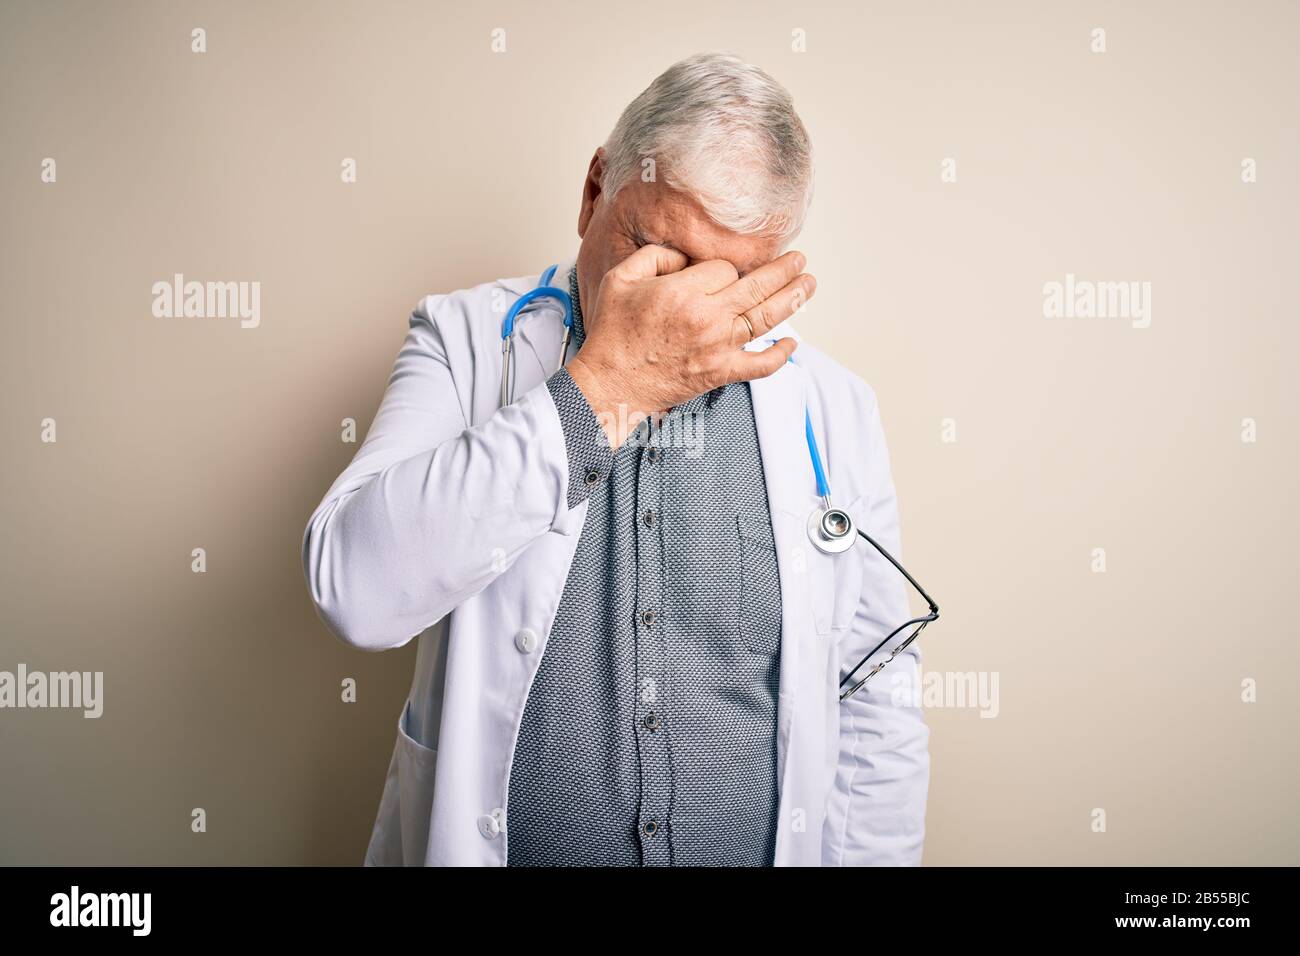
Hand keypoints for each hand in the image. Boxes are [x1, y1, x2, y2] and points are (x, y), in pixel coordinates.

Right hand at [566, 245, 815, 447]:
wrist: (611, 384)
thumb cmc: (613, 333)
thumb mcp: (621, 278)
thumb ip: (655, 256)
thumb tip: (687, 256)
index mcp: (684, 290)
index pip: (724, 267)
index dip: (725, 267)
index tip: (718, 273)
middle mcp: (707, 317)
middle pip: (757, 286)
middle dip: (783, 270)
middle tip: (799, 260)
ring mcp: (718, 346)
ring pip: (766, 318)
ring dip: (792, 299)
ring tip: (808, 285)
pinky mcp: (721, 372)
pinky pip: (760, 365)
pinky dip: (781, 355)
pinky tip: (792, 343)